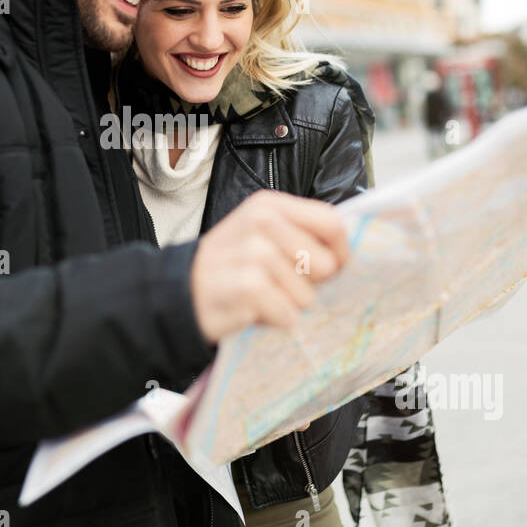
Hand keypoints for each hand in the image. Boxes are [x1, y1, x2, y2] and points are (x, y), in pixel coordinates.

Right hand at [190, 190, 349, 342]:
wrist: (179, 292)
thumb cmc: (229, 267)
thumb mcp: (261, 236)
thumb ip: (300, 236)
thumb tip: (346, 256)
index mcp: (269, 206)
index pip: (331, 223)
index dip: (340, 252)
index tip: (331, 270)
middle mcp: (262, 222)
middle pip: (324, 264)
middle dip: (309, 284)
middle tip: (279, 284)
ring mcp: (254, 253)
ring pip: (307, 295)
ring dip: (287, 305)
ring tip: (260, 296)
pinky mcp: (248, 286)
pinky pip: (288, 314)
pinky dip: (274, 320)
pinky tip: (252, 310)